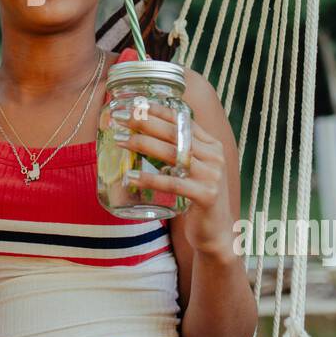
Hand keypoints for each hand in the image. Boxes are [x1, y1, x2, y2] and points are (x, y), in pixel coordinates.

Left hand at [116, 103, 235, 260]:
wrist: (216, 232)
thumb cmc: (196, 197)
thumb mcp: (190, 169)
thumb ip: (176, 152)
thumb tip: (141, 134)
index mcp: (211, 144)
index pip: (182, 119)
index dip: (158, 110)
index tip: (134, 103)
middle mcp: (214, 155)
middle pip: (174, 132)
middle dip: (145, 122)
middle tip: (120, 117)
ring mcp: (212, 175)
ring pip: (172, 153)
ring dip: (142, 144)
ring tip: (119, 140)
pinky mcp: (207, 195)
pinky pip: (173, 183)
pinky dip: (150, 178)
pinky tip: (131, 176)